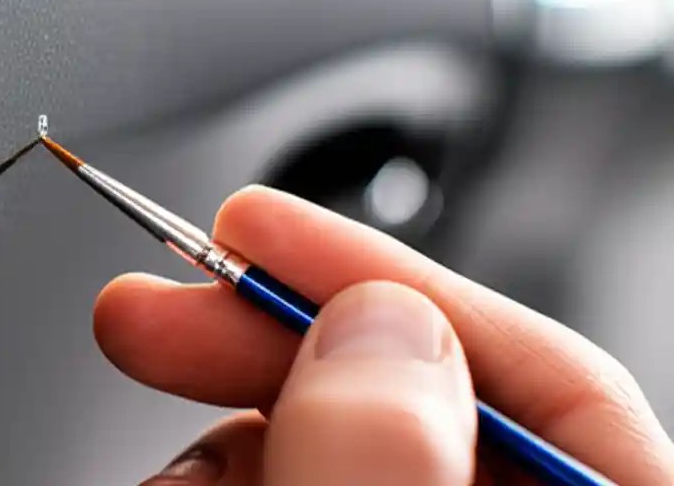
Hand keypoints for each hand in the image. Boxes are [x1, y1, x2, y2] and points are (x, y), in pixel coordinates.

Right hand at [95, 186, 673, 484]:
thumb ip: (394, 467)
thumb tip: (375, 331)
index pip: (544, 375)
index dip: (390, 281)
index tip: (252, 228)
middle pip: (401, 403)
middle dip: (258, 346)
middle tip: (144, 317)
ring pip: (315, 451)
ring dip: (219, 439)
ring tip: (165, 472)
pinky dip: (211, 483)